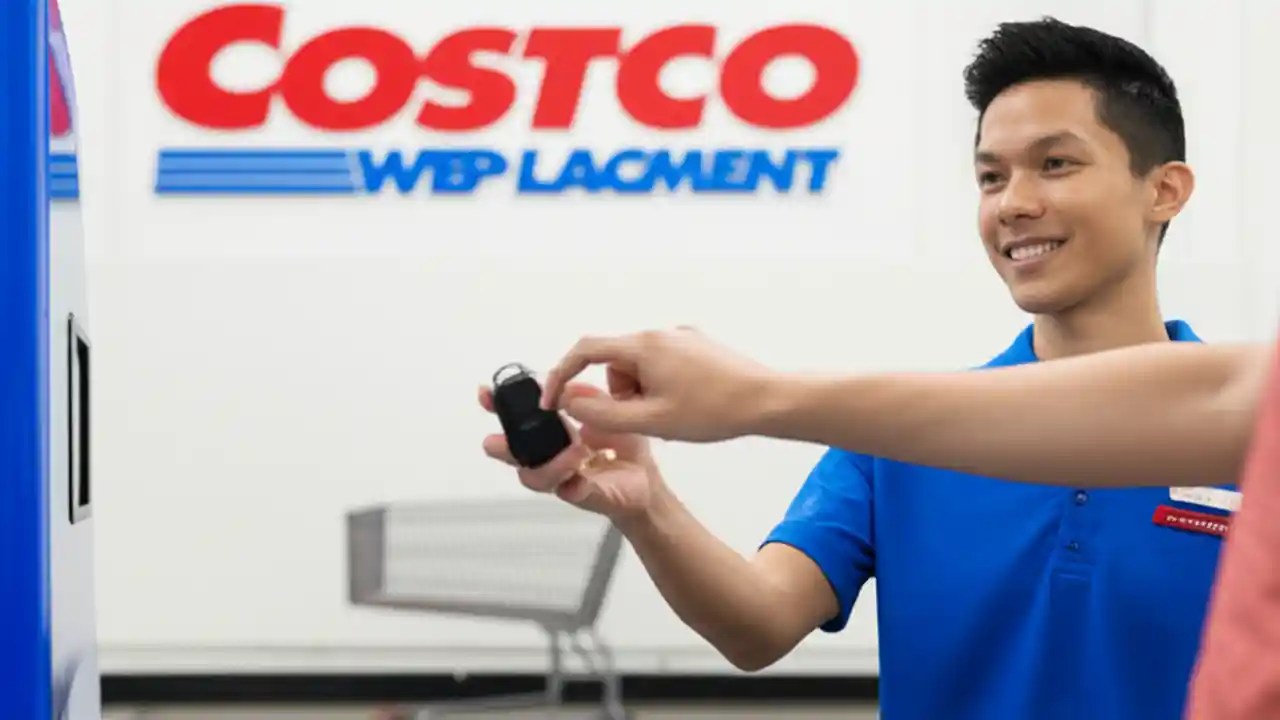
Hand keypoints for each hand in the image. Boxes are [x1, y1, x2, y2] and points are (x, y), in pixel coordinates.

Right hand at [479, 381, 662, 522]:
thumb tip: (565, 388)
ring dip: (549, 464)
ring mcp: (565, 479)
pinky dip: (573, 487)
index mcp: (555, 434)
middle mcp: (552, 458)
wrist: (647, 483)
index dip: (499, 407)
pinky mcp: (587, 495)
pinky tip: (577, 481)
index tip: (485, 394)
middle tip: (497, 442)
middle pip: (516, 455)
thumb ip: (586, 399)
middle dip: (504, 448)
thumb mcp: (606, 412)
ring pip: (536, 478)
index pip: (520, 420)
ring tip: (574, 451)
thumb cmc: (622, 449)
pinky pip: (573, 493)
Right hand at [539, 326, 776, 441]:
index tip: (553, 399)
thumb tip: (570, 402)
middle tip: (644, 419)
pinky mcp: (697, 346)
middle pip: (615, 362)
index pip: (585, 351)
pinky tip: (688, 405)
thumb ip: (602, 413)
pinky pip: (663, 365)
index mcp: (644, 346)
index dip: (562, 375)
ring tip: (672, 414)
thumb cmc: (715, 411)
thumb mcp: (650, 421)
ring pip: (639, 366)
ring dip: (641, 391)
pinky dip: (661, 385)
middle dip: (618, 393)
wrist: (766, 400)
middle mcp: (660, 333)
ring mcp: (681, 337)